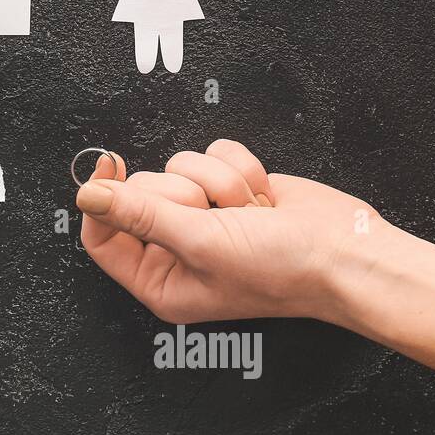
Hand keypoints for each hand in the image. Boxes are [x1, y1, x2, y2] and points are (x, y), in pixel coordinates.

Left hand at [77, 139, 434, 374]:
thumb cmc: (281, 268)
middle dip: (182, 193)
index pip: (102, 237)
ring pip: (178, 167)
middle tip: (214, 214)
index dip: (102, 201)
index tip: (110, 167)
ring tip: (246, 211)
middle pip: (140, 194)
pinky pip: (210, 154)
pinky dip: (239, 168)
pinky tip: (261, 197)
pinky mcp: (228, 190)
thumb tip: (88, 195)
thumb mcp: (200, 242)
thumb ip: (140, 214)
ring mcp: (203, 219)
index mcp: (160, 281)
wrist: (345, 250)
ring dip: (217, 181)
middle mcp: (176, 251)